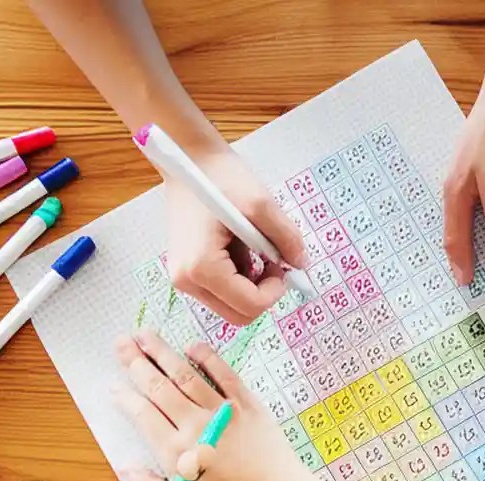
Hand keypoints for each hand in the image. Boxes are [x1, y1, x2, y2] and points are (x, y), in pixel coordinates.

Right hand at [111, 329, 334, 480]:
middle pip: (159, 387)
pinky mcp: (247, 405)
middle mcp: (195, 425)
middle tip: (122, 342)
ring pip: (186, 375)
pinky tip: (192, 346)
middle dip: (137, 363)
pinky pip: (224, 375)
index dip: (125, 397)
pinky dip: (207, 358)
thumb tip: (123, 469)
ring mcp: (221, 412)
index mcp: (176, 451)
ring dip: (163, 352)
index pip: (142, 414)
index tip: (114, 386)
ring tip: (146, 334)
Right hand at [165, 145, 307, 326]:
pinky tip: (238, 248)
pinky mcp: (186, 272)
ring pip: (230, 306)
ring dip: (250, 286)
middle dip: (263, 294)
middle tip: (272, 262)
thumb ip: (286, 238)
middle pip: (238, 316)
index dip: (275, 290)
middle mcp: (186, 281)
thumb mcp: (261, 203)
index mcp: (201, 267)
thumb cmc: (219, 177)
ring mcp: (183, 279)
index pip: (250, 305)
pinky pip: (220, 292)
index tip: (282, 265)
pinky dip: (238, 278)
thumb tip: (301, 263)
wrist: (188, 160)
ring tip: (251, 249)